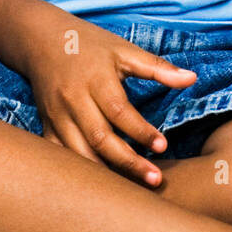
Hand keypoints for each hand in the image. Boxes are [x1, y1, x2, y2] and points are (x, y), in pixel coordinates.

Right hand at [21, 14, 196, 187]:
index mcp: (95, 79)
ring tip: (132, 191)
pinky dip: (80, 173)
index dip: (141, 130)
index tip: (164, 146)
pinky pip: (61, 156)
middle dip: (128, 162)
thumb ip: (156, 67)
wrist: (40, 40)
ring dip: (105, 174)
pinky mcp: (47, 126)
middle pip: (100, 138)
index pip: (119, 111)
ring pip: (79, 153)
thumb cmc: (88, 45)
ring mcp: (57, 116)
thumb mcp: (123, 49)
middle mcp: (73, 100)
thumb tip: (192, 78)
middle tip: (156, 179)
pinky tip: (102, 186)